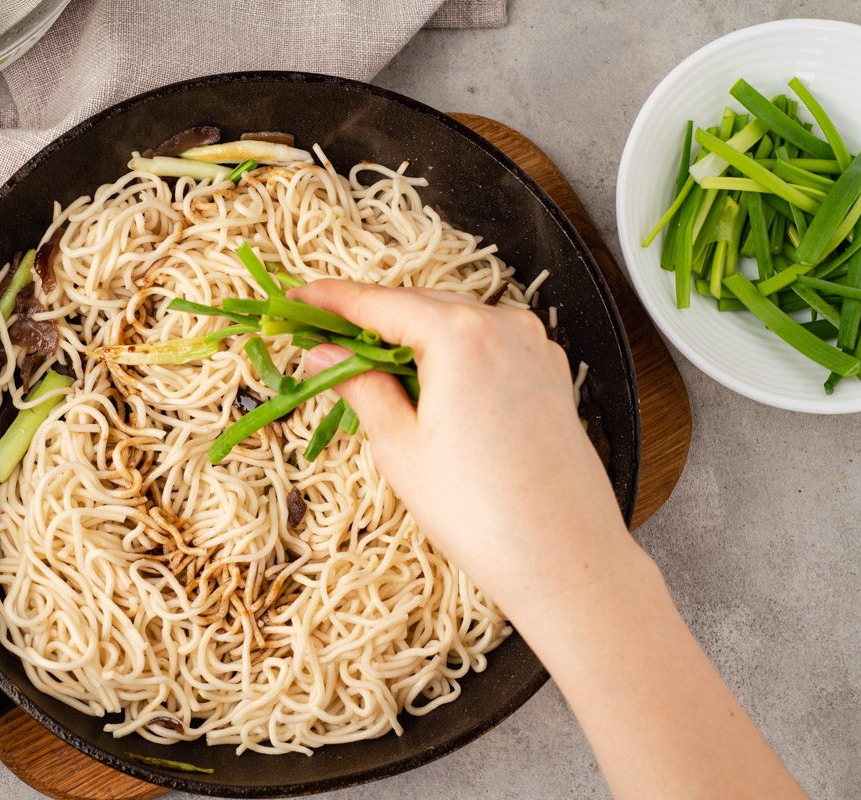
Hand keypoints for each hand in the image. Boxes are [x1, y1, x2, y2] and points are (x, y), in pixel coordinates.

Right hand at [291, 279, 637, 618]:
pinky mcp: (550, 371)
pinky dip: (451, 354)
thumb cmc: (477, 510)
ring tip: (367, 368)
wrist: (565, 557)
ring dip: (410, 338)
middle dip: (370, 320)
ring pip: (455, 323)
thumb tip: (321, 354)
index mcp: (460, 333)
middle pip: (418, 305)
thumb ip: (358, 384)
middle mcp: (503, 324)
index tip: (296, 297)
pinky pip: (487, 345)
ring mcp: (534, 345)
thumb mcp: (399, 446)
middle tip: (322, 341)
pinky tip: (425, 384)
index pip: (379, 301)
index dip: (330, 298)